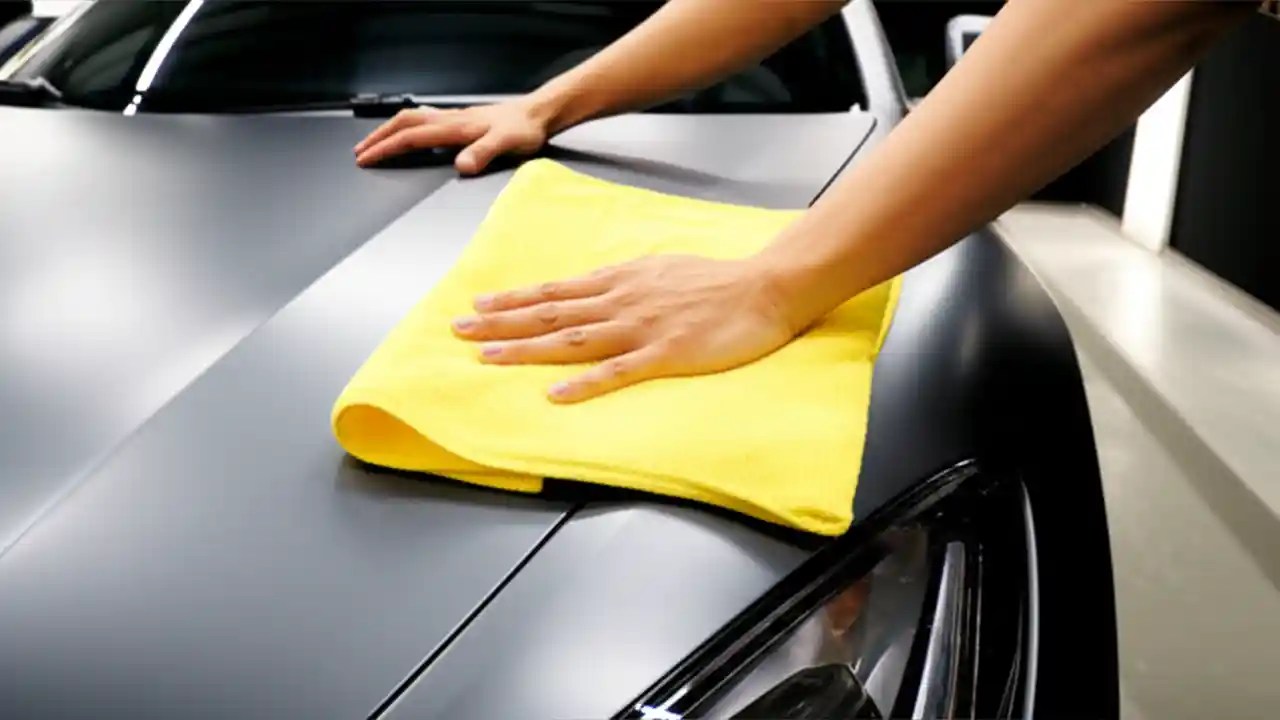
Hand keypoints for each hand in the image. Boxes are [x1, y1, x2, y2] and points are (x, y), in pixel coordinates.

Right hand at [354, 99, 549, 173]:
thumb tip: (462, 166)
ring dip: (390, 131)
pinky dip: (408, 127)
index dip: (386, 148)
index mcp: (455, 127)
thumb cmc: (524, 129)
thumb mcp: (507, 143)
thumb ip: (483, 153)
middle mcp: (451, 119)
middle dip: (379, 137)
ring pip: (412, 119)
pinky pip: (425, 121)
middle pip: (404, 124)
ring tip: (376, 143)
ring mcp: (455, 118)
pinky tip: (410, 134)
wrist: (538, 114)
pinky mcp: (462, 121)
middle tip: (360, 151)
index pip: (411, 137)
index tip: (367, 158)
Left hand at [450, 255, 797, 402]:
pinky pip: (617, 372)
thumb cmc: (718, 280)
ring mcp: (641, 328)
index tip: (479, 303)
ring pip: (572, 339)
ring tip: (487, 356)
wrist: (765, 288)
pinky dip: (584, 383)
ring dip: (526, 348)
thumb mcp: (662, 267)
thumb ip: (626, 280)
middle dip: (501, 321)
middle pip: (551, 314)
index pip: (556, 291)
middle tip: (459, 329)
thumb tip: (595, 284)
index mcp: (622, 281)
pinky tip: (555, 393)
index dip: (514, 300)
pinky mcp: (665, 354)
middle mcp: (622, 301)